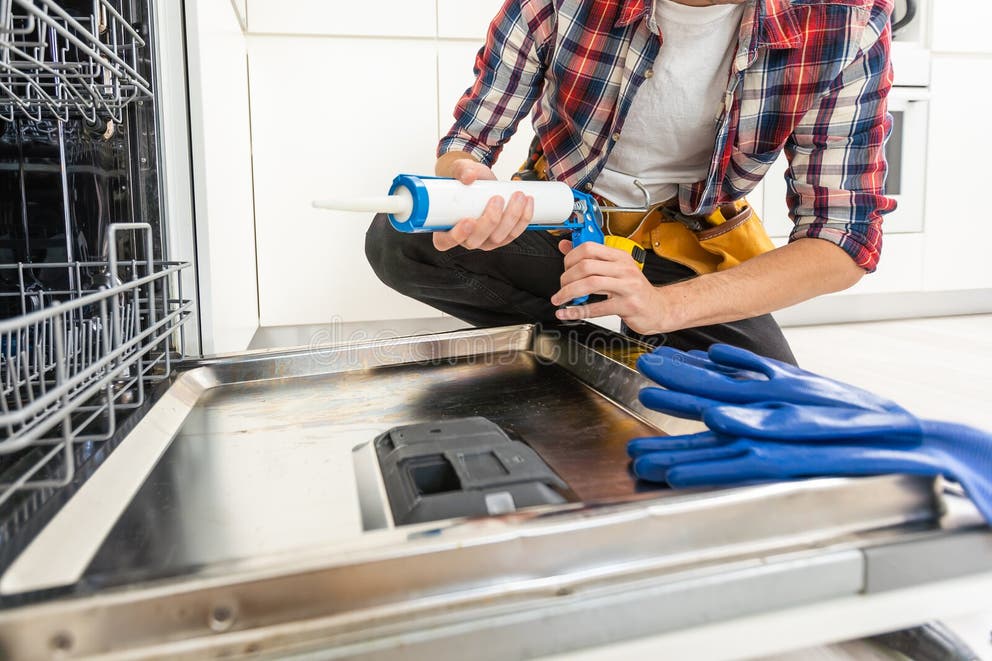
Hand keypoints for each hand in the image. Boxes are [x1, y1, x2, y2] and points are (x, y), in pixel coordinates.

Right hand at [432, 159, 534, 251]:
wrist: (480, 182)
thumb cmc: (465, 182)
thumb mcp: (460, 170)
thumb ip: (462, 170)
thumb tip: (468, 176)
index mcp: (445, 229)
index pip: (445, 241)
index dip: (456, 235)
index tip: (468, 220)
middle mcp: (465, 239)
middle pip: (476, 241)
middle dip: (490, 221)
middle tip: (497, 199)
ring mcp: (484, 241)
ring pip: (498, 238)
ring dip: (511, 218)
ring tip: (517, 196)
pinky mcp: (502, 237)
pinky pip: (514, 234)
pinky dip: (523, 219)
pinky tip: (527, 203)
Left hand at [551, 240, 667, 333]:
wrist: (659, 308)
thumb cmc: (636, 290)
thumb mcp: (616, 269)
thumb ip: (591, 258)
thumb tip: (565, 246)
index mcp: (620, 256)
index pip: (589, 248)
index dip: (570, 258)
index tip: (564, 268)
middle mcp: (624, 269)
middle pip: (586, 266)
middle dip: (567, 278)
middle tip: (561, 287)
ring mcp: (627, 287)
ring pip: (590, 284)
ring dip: (568, 292)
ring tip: (560, 299)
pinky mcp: (627, 305)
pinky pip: (597, 308)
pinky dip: (577, 311)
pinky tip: (568, 312)